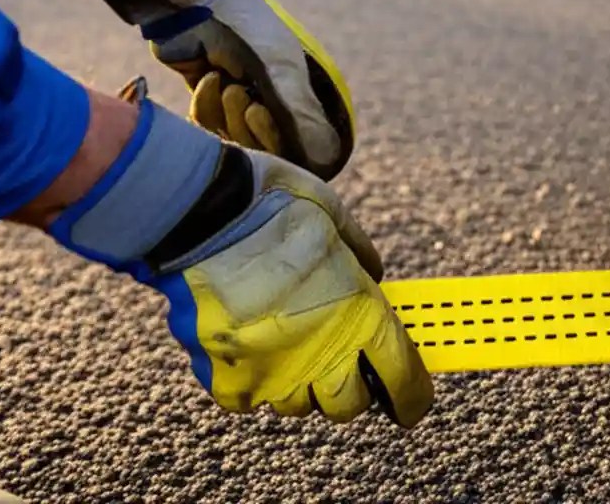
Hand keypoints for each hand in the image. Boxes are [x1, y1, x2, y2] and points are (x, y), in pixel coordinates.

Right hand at [49, 80, 431, 425]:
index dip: (412, 396)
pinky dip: (250, 376)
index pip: (403, 380)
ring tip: (284, 339)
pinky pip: (247, 396)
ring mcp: (270, 372)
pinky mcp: (225, 378)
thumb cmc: (272, 205)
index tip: (411, 401)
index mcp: (360, 314)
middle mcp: (320, 354)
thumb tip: (373, 279)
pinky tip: (246, 339)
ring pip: (295, 403)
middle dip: (350, 387)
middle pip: (348, 404)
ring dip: (298, 381)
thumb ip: (360, 257)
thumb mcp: (334, 218)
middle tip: (338, 358)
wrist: (197, 209)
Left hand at [84, 0, 353, 179]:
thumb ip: (301, 115)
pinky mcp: (210, 102)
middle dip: (242, 123)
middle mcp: (274, 104)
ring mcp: (241, 105)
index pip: (293, 146)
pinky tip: (206, 75)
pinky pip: (207, 125)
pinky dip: (204, 103)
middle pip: (259, 148)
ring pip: (231, 138)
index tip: (258, 110)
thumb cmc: (249, 31)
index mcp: (299, 97)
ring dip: (222, 112)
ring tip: (220, 77)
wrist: (196, 1)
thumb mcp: (280, 70)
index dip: (271, 138)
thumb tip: (325, 161)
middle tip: (236, 90)